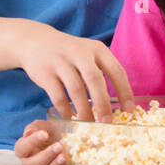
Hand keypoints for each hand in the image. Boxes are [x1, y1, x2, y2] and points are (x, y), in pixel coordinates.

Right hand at [14, 119, 70, 164]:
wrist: (65, 140)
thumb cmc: (50, 133)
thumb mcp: (43, 126)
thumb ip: (34, 127)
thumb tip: (28, 133)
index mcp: (23, 150)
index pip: (21, 148)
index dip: (32, 142)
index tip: (44, 134)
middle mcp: (30, 164)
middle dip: (46, 156)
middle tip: (59, 146)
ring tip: (64, 157)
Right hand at [15, 21, 134, 121]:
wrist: (35, 41)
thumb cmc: (68, 53)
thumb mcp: (88, 53)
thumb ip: (101, 70)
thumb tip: (117, 102)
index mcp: (96, 49)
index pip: (116, 71)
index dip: (125, 92)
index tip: (129, 110)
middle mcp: (79, 52)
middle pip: (95, 80)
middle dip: (103, 104)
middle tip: (108, 122)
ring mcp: (60, 62)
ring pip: (76, 90)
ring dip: (84, 111)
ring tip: (89, 123)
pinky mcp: (45, 73)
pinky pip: (58, 96)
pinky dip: (66, 110)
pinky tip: (71, 117)